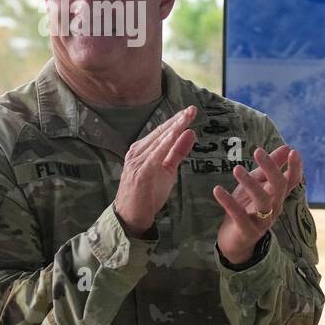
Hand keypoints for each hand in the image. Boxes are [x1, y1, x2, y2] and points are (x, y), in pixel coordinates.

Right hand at [114, 105, 197, 236]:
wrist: (132, 215)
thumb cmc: (148, 192)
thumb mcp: (168, 169)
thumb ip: (178, 151)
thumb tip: (191, 133)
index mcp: (143, 149)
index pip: (163, 131)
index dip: (177, 120)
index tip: (191, 111)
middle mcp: (138, 151)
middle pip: (161, 132)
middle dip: (177, 120)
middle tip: (192, 109)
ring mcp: (137, 161)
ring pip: (158, 141)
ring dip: (173, 128)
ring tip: (186, 117)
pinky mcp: (140, 172)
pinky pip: (154, 155)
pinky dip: (164, 144)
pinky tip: (174, 136)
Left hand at [214, 145, 303, 265]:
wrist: (236, 242)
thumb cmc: (247, 209)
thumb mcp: (257, 185)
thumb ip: (268, 168)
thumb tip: (286, 147)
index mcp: (277, 195)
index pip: (292, 180)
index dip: (295, 167)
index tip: (293, 151)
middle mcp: (274, 207)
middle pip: (279, 186)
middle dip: (270, 168)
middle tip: (257, 151)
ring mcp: (262, 220)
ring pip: (263, 200)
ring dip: (250, 184)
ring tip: (236, 169)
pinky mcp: (247, 230)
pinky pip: (239, 215)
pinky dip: (229, 202)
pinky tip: (217, 190)